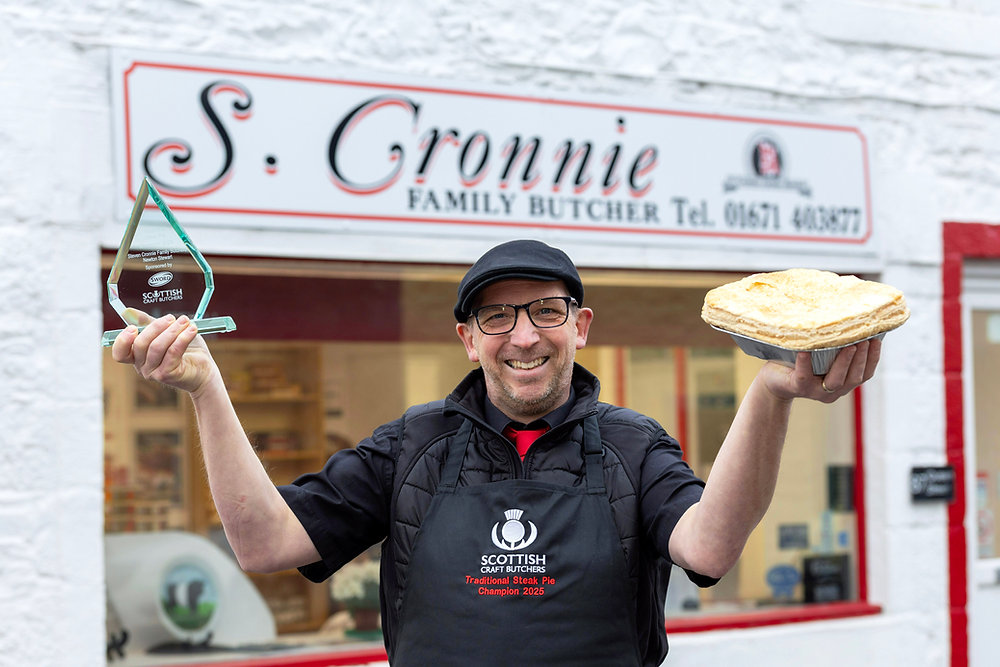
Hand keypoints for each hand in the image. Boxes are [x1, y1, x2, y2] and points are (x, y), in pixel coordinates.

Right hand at [110, 311, 219, 396]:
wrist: (204, 370)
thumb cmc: (186, 350)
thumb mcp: (165, 332)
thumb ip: (147, 322)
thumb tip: (127, 311)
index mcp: (137, 357)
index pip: (120, 353)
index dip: (123, 341)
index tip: (133, 327)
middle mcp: (142, 367)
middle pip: (140, 345)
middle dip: (156, 327)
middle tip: (171, 317)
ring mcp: (154, 373)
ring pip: (157, 347)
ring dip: (173, 330)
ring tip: (185, 322)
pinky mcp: (168, 375)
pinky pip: (173, 351)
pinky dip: (183, 337)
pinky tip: (192, 330)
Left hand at [760, 338, 881, 402]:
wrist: (772, 381)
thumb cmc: (799, 363)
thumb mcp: (821, 356)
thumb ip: (836, 347)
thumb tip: (853, 319)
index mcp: (842, 384)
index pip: (864, 374)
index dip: (873, 358)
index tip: (877, 339)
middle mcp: (832, 391)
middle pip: (854, 377)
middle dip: (862, 358)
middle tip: (866, 339)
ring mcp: (815, 391)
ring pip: (836, 380)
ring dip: (845, 362)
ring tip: (849, 345)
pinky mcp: (798, 387)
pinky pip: (804, 376)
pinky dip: (806, 364)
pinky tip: (806, 352)